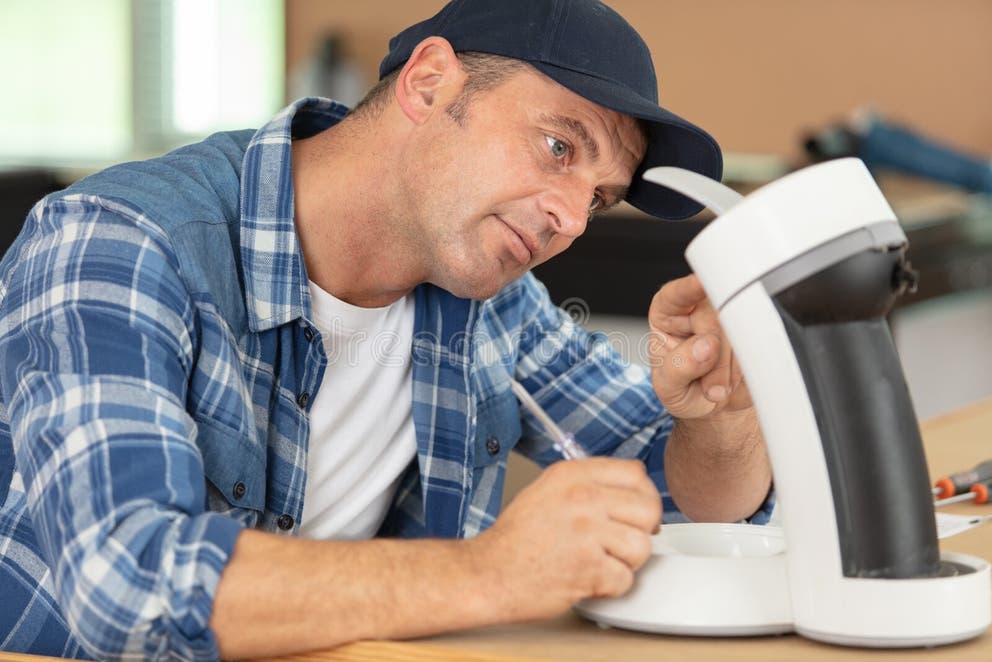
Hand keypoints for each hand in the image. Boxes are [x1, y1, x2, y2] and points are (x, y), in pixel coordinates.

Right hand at [474, 458, 660, 619]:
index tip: (634, 511)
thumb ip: (587, 484)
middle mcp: (581, 498)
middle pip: (648, 508)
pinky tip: (588, 578)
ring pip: (642, 546)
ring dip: (625, 562)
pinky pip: (625, 579)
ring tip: (600, 561)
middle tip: (621, 541)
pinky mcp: (588, 568)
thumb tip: (631, 488)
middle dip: (641, 530)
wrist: (488, 573)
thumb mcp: (547, 491)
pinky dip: (610, 586)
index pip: (635, 473)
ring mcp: (586, 533)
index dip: (642, 495)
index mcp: (572, 475)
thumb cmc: (516, 539)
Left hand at [648, 274, 750, 417]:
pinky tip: (736, 380)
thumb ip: (678, 368)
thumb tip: (703, 346)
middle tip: (711, 388)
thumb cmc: (685, 390)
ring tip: (718, 387)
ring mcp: (731, 318)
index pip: (678, 293)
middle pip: (717, 319)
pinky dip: (752, 369)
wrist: (715, 408)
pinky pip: (763, 344)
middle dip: (716, 361)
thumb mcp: (668, 387)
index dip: (690, 288)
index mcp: (670, 313)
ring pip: (743, 332)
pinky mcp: (757, 331)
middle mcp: (700, 309)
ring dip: (733, 369)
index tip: (700, 284)